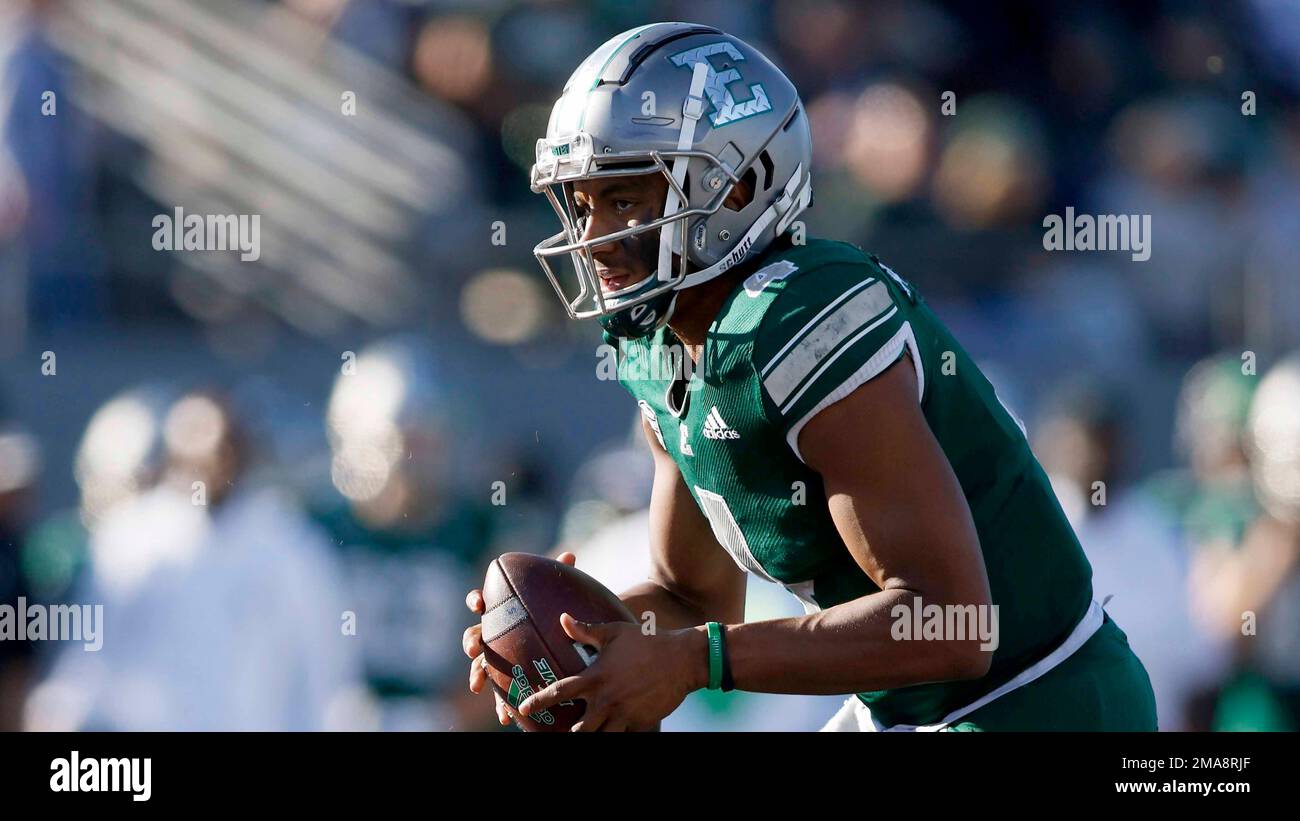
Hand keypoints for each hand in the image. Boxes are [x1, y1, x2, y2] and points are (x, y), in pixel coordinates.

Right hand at [463, 551, 578, 726]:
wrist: (566, 637)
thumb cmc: (558, 611)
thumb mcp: (560, 594)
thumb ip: (560, 576)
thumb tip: (570, 556)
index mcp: (502, 611)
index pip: (483, 602)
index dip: (477, 600)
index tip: (479, 604)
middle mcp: (495, 634)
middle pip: (475, 635)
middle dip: (471, 640)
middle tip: (474, 647)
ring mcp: (500, 656)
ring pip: (481, 666)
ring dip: (477, 674)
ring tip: (478, 685)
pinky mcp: (509, 678)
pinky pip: (500, 692)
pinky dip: (500, 703)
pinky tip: (503, 716)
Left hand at [517, 612, 706, 730]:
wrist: (683, 659)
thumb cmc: (647, 641)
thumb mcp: (614, 632)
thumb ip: (586, 630)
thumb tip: (563, 619)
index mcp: (596, 677)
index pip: (560, 692)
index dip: (538, 701)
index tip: (523, 708)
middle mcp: (607, 699)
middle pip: (579, 730)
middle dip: (569, 735)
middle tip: (561, 733)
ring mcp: (624, 714)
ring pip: (601, 738)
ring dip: (594, 737)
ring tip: (589, 734)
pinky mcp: (640, 723)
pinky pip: (624, 737)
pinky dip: (618, 734)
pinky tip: (617, 731)